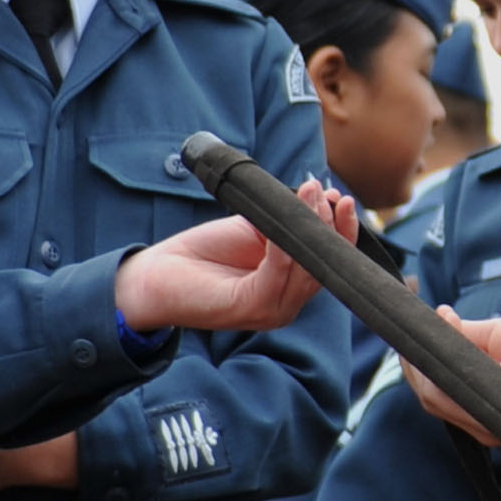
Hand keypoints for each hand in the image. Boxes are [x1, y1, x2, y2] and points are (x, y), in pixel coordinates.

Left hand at [117, 184, 354, 340]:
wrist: (156, 276)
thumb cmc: (202, 255)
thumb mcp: (252, 232)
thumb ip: (284, 223)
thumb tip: (317, 196)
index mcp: (288, 288)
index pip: (329, 262)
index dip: (342, 231)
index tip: (344, 199)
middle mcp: (285, 304)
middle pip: (324, 265)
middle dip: (328, 223)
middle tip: (321, 189)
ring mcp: (271, 311)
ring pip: (306, 269)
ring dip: (310, 227)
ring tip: (309, 192)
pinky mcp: (250, 307)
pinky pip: (277, 273)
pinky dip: (284, 246)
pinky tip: (285, 221)